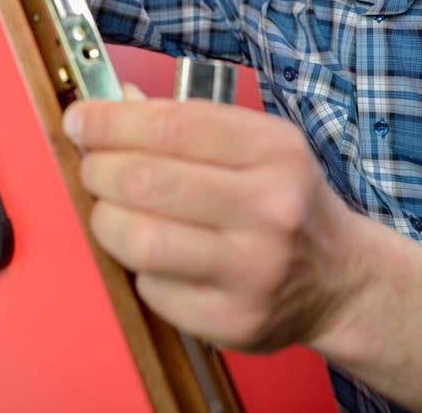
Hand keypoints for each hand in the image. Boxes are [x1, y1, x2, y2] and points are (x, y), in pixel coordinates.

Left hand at [62, 92, 358, 351]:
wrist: (340, 276)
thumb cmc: (287, 199)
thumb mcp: (257, 143)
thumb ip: (187, 120)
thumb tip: (116, 102)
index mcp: (274, 150)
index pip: (171, 126)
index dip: (110, 121)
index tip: (81, 119)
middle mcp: (270, 208)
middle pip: (145, 181)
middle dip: (98, 168)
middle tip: (91, 165)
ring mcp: (254, 269)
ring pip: (139, 240)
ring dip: (105, 219)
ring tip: (110, 209)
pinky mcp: (234, 320)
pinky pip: (152, 289)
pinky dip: (136, 267)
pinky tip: (152, 253)